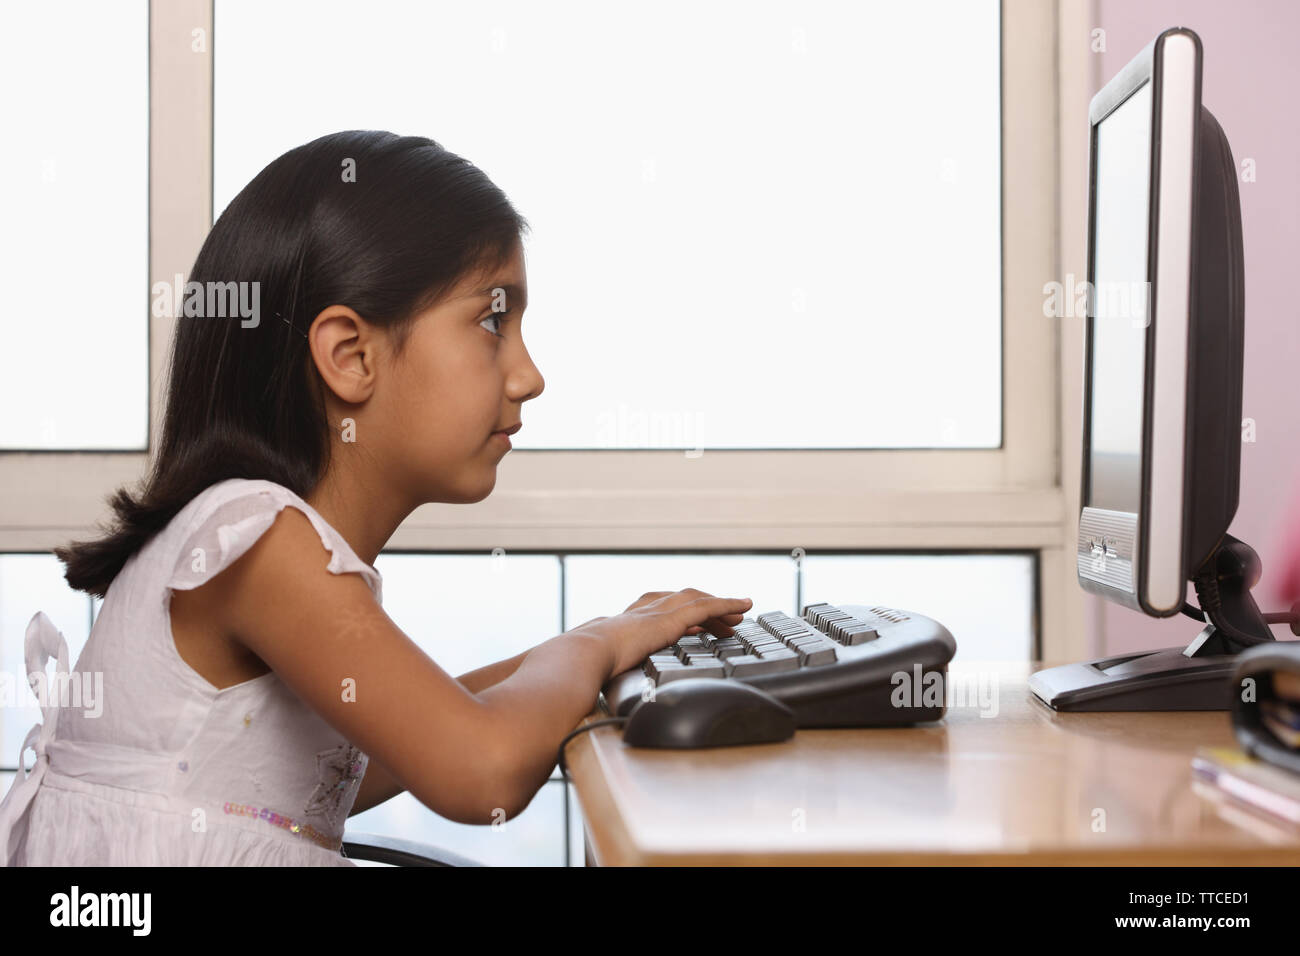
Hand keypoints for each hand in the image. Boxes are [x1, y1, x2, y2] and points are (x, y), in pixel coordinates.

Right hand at [571, 588, 752, 676]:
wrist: (585, 653)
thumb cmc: (588, 664)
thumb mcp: (602, 664)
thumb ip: (610, 668)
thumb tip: (601, 686)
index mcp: (628, 620)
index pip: (660, 609)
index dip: (680, 613)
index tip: (696, 624)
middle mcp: (645, 610)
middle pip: (682, 600)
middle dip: (705, 607)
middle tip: (725, 619)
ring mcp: (658, 611)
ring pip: (697, 600)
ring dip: (721, 605)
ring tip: (740, 613)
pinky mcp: (671, 618)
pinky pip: (707, 607)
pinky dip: (727, 604)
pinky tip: (743, 606)